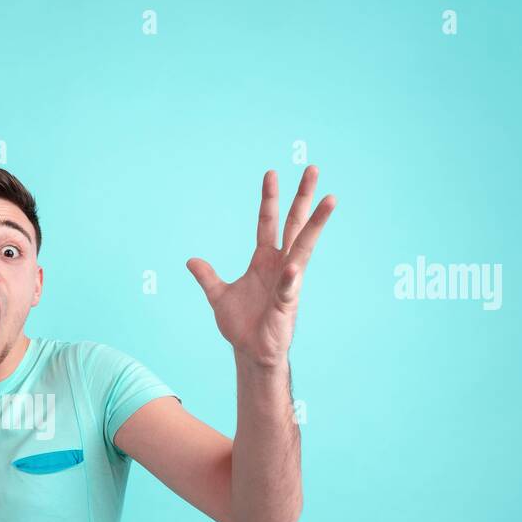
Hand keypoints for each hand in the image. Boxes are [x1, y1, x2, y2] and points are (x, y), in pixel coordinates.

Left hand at [186, 165, 335, 367]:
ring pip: (304, 247)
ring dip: (316, 224)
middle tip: (312, 169)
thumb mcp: (218, 296)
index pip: (267, 222)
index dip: (269, 199)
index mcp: (264, 260)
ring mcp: (287, 282)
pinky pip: (289, 287)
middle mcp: (280, 265)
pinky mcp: (287, 303)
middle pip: (293, 224)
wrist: (250, 352)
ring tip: (330, 200)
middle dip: (303, 198)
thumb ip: (208, 277)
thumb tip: (191, 261)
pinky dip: (290, 278)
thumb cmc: (241, 324)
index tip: (271, 174)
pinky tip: (293, 268)